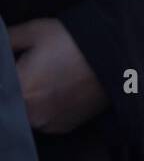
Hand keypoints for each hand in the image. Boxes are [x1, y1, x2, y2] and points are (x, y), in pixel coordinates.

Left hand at [9, 18, 108, 134]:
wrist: (114, 57)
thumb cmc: (73, 41)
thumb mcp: (36, 31)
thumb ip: (7, 40)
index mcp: (19, 89)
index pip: (2, 87)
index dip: (8, 78)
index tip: (20, 67)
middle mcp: (30, 114)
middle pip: (12, 103)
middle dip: (18, 87)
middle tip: (35, 69)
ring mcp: (46, 124)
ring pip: (25, 114)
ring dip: (29, 100)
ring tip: (49, 78)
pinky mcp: (61, 129)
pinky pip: (43, 120)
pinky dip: (45, 108)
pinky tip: (58, 89)